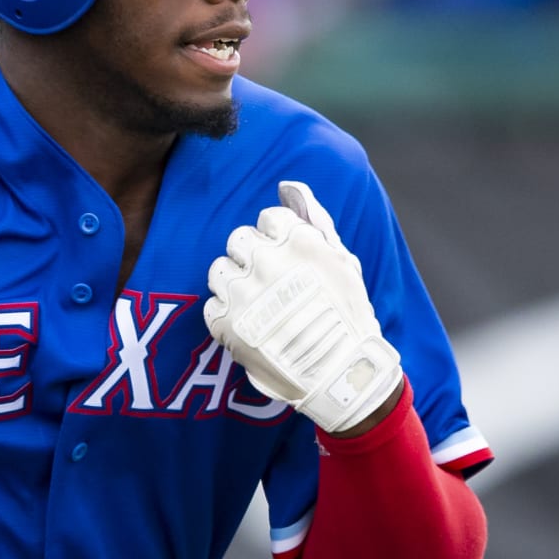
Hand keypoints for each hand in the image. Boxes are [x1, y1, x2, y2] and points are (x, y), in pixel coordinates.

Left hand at [203, 180, 403, 434]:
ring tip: (257, 304)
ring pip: (219, 269)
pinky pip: (212, 304)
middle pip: (239, 240)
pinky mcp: (225, 323)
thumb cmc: (347, 314)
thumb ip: (314, 218)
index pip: (268, 218)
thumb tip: (288, 186)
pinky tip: (250, 326)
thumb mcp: (342, 259)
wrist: (340, 373)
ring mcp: (243, 292)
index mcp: (297, 240)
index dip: (277, 239)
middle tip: (271, 283)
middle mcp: (266, 261)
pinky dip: (226, 315)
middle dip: (253, 257)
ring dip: (234, 282)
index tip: (288, 260)